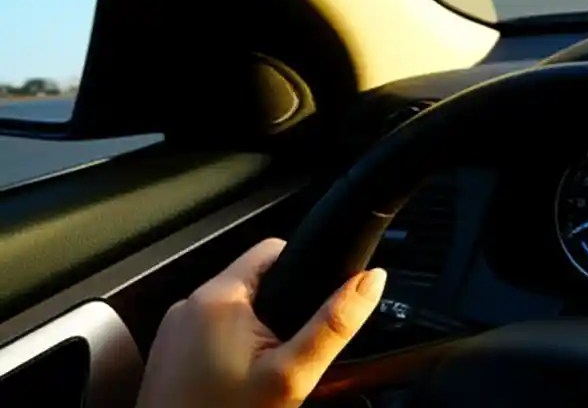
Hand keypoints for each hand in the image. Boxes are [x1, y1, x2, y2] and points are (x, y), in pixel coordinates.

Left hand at [136, 238, 385, 407]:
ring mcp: (173, 331)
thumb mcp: (292, 375)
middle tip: (287, 359)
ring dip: (255, 334)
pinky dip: (230, 352)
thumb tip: (371, 280)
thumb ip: (334, 324)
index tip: (313, 310)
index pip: (273, 250)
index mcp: (219, 297)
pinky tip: (236, 385)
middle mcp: (188, 305)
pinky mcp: (168, 355)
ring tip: (262, 376)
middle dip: (281, 313)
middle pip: (255, 283)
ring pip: (234, 312)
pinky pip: (211, 336)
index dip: (304, 271)